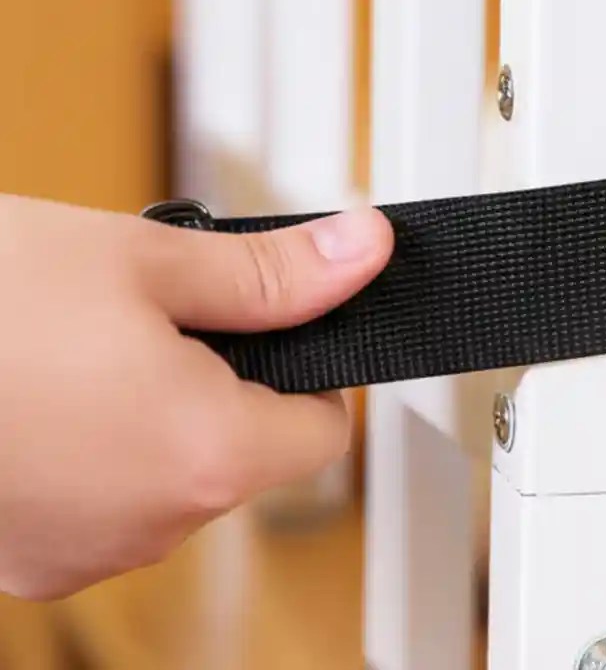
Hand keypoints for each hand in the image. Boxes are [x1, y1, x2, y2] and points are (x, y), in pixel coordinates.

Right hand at [0, 195, 392, 599]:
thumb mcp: (138, 259)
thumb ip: (270, 272)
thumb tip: (365, 251)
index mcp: (208, 452)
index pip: (326, 431)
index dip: (310, 370)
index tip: (272, 330)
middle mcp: (155, 525)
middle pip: (244, 455)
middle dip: (219, 386)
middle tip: (148, 321)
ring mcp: (83, 554)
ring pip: (167, 481)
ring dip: (148, 421)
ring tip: (71, 354)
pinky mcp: (24, 561)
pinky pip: (96, 508)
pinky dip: (87, 459)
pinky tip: (30, 400)